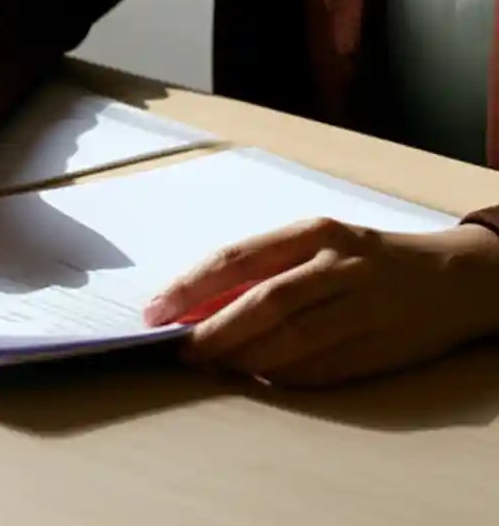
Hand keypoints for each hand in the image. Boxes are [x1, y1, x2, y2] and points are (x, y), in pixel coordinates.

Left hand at [144, 217, 498, 386]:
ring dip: (244, 359)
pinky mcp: (383, 344)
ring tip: (213, 366)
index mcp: (314, 232)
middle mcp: (340, 264)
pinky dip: (283, 377)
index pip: (238, 259)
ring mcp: (365, 305)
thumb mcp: (316, 247)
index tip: (155, 312)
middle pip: (264, 302)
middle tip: (181, 351)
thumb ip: (262, 271)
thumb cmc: (364, 261)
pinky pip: (322, 368)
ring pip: (293, 339)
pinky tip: (258, 378)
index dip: (191, 288)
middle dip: (213, 331)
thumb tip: (194, 307)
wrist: (456, 277)